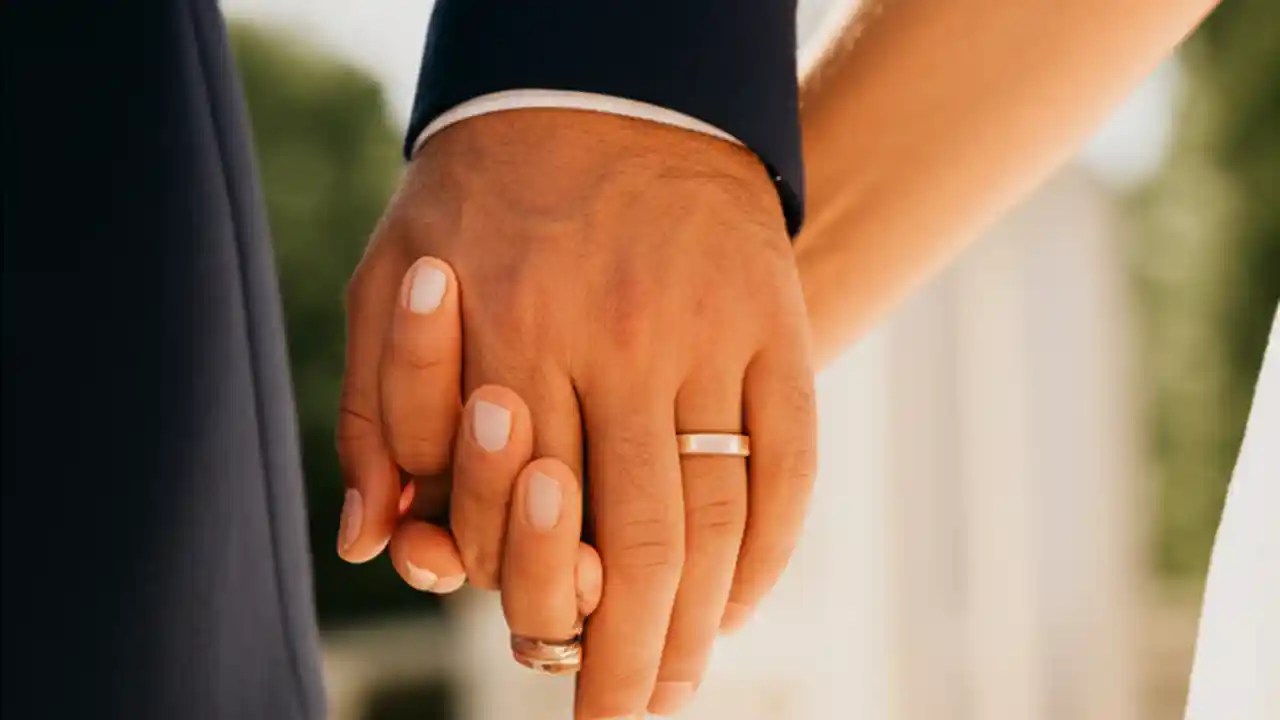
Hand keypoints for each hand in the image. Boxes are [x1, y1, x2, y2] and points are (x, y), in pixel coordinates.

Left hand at [343, 111, 816, 717]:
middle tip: (622, 718)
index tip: (553, 672)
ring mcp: (704, 340)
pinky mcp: (771, 325)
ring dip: (700, 625)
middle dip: (628, 658)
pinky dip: (771, 546)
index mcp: (512, 346)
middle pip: (637, 546)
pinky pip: (789, 460)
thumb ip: (382, 416)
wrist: (602, 89)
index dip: (543, 616)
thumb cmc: (482, 197)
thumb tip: (376, 545)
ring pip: (715, 517)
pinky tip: (741, 602)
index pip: (529, 528)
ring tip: (682, 686)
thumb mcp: (391, 282)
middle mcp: (612, 351)